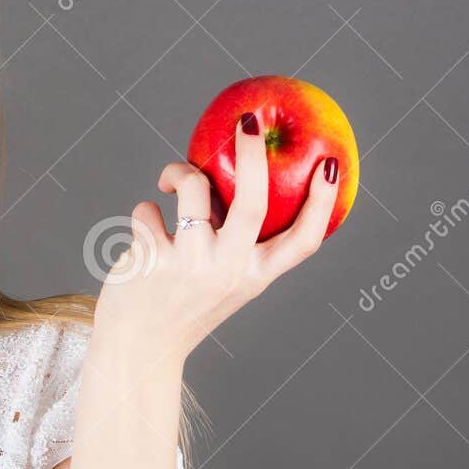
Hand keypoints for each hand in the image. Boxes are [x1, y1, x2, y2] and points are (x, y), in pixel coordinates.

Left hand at [92, 110, 340, 363]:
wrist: (137, 348)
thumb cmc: (183, 304)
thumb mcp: (224, 281)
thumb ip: (238, 243)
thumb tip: (242, 174)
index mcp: (255, 277)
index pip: (303, 241)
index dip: (323, 203)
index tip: (330, 165)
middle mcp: (228, 271)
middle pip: (251, 203)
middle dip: (252, 155)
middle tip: (249, 120)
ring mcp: (189, 265)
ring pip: (193, 188)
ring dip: (179, 171)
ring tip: (170, 180)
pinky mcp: (152, 259)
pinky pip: (148, 209)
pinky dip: (146, 210)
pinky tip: (146, 231)